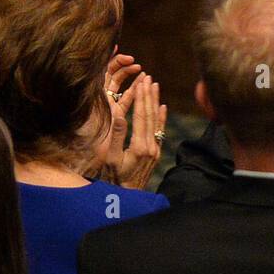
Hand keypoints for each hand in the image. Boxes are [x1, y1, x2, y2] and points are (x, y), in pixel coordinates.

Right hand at [87, 54, 166, 189]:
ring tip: (155, 85)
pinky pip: (160, 131)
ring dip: (155, 101)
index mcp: (139, 146)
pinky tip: (162, 106)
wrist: (127, 196)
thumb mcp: (111, 158)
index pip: (141, 116)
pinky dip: (161, 117)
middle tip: (149, 77)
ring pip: (156, 121)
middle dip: (149, 95)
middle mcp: (151, 146)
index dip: (142, 98)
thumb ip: (116, 136)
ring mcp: (155, 149)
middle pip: (151, 115)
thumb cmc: (113, 179)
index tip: (142, 81)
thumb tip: (120, 114)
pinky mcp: (155, 152)